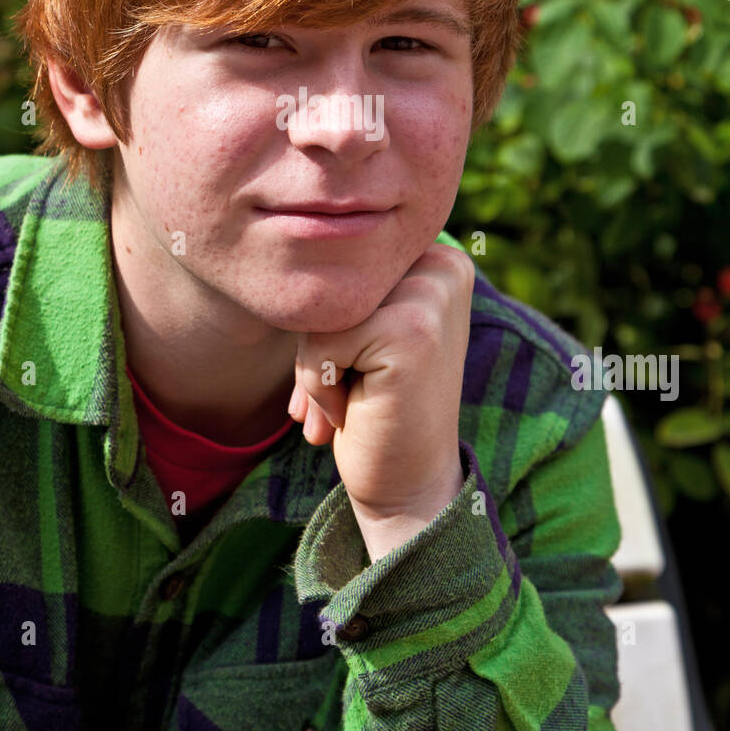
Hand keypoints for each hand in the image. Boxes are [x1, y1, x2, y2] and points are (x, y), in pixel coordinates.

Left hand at [287, 242, 474, 558]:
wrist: (407, 486)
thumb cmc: (373, 405)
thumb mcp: (364, 328)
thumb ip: (347, 285)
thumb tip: (285, 244)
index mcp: (437, 255)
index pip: (340, 262)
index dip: (328, 319)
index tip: (355, 364)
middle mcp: (444, 264)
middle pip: (330, 281)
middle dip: (317, 343)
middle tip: (348, 392)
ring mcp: (432, 296)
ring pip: (321, 311)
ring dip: (315, 367)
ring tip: (352, 399)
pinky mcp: (411, 332)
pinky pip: (321, 342)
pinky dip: (319, 386)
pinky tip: (357, 410)